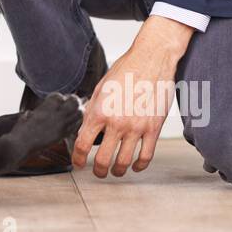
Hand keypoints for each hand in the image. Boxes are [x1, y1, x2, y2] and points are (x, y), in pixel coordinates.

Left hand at [72, 15, 194, 177]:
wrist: (151, 59)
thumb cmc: (125, 70)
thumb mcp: (100, 89)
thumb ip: (92, 111)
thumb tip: (85, 130)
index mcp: (100, 111)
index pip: (83, 144)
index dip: (78, 159)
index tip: (78, 163)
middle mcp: (117, 122)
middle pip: (103, 160)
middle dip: (98, 171)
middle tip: (98, 172)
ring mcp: (136, 127)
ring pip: (124, 162)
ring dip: (118, 171)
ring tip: (115, 171)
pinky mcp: (154, 128)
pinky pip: (146, 156)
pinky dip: (139, 165)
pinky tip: (135, 165)